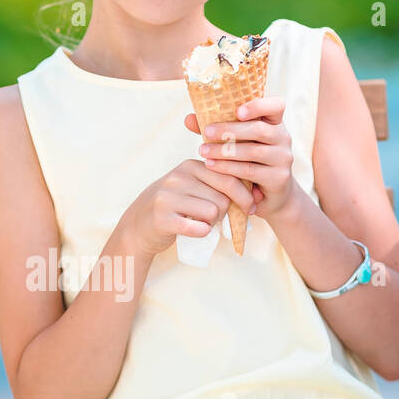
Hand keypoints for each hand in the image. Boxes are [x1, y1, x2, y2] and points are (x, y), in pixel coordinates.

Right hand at [122, 156, 255, 257]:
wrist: (140, 224)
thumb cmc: (177, 206)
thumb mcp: (194, 187)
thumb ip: (220, 185)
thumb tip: (258, 193)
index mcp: (190, 166)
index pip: (228, 177)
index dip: (244, 195)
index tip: (250, 207)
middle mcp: (178, 177)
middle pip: (222, 198)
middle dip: (226, 212)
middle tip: (219, 218)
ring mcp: (168, 197)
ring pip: (212, 213)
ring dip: (212, 223)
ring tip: (199, 221)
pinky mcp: (163, 218)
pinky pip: (198, 228)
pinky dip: (201, 232)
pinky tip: (194, 230)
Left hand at [184, 95, 295, 219]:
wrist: (268, 197)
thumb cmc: (247, 162)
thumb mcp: (234, 143)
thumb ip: (214, 130)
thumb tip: (188, 118)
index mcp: (274, 123)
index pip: (276, 105)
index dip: (259, 105)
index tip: (238, 111)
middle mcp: (283, 138)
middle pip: (259, 129)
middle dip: (230, 130)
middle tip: (206, 132)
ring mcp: (283, 158)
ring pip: (253, 151)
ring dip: (225, 151)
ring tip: (203, 151)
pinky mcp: (278, 177)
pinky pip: (250, 171)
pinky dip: (228, 168)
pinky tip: (211, 166)